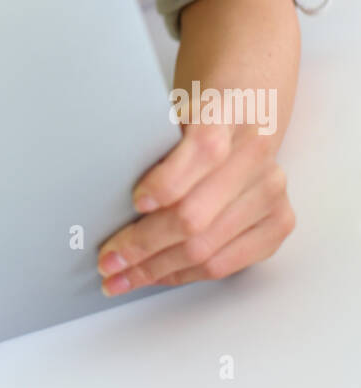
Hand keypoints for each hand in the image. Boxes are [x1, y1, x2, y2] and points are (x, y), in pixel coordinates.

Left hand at [96, 121, 294, 293]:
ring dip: (156, 269)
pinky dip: (183, 274)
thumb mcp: (175, 112)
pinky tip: (157, 275)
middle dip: (144, 244)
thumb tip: (108, 196)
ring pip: (206, 248)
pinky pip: (225, 265)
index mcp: (227, 113)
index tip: (134, 203)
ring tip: (122, 277)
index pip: (202, 151)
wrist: (249, 110)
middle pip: (196, 214)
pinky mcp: (278, 221)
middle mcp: (255, 154)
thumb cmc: (199, 116)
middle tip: (108, 260)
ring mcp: (271, 191)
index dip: (167, 182)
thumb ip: (154, 145)